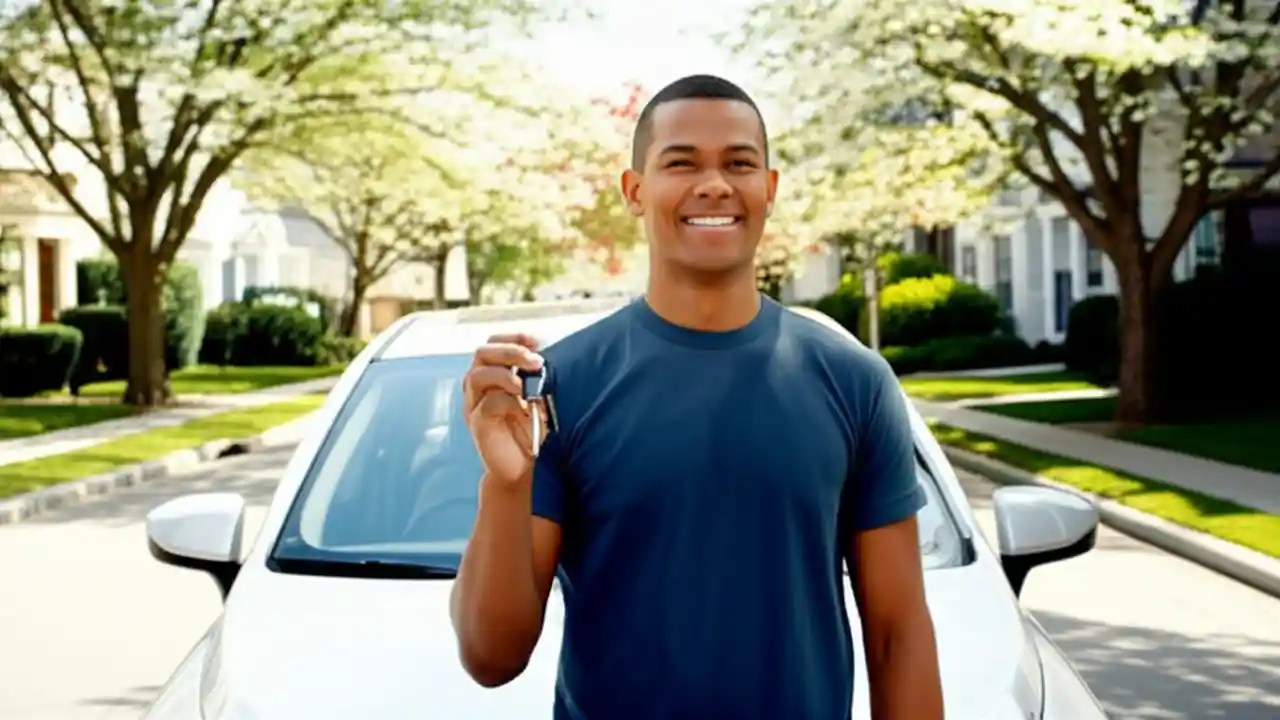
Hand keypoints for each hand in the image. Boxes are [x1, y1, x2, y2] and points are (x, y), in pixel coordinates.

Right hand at [463, 333, 545, 485]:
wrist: (519, 467)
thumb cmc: (529, 429)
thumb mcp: (537, 398)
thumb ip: (536, 379)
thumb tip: (547, 359)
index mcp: (491, 374)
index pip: (493, 344)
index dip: (514, 338)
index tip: (537, 341)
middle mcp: (478, 386)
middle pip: (483, 353)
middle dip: (511, 351)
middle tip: (536, 361)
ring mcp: (474, 404)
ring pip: (479, 375)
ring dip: (508, 376)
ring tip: (530, 387)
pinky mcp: (477, 423)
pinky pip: (489, 404)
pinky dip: (511, 402)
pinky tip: (527, 410)